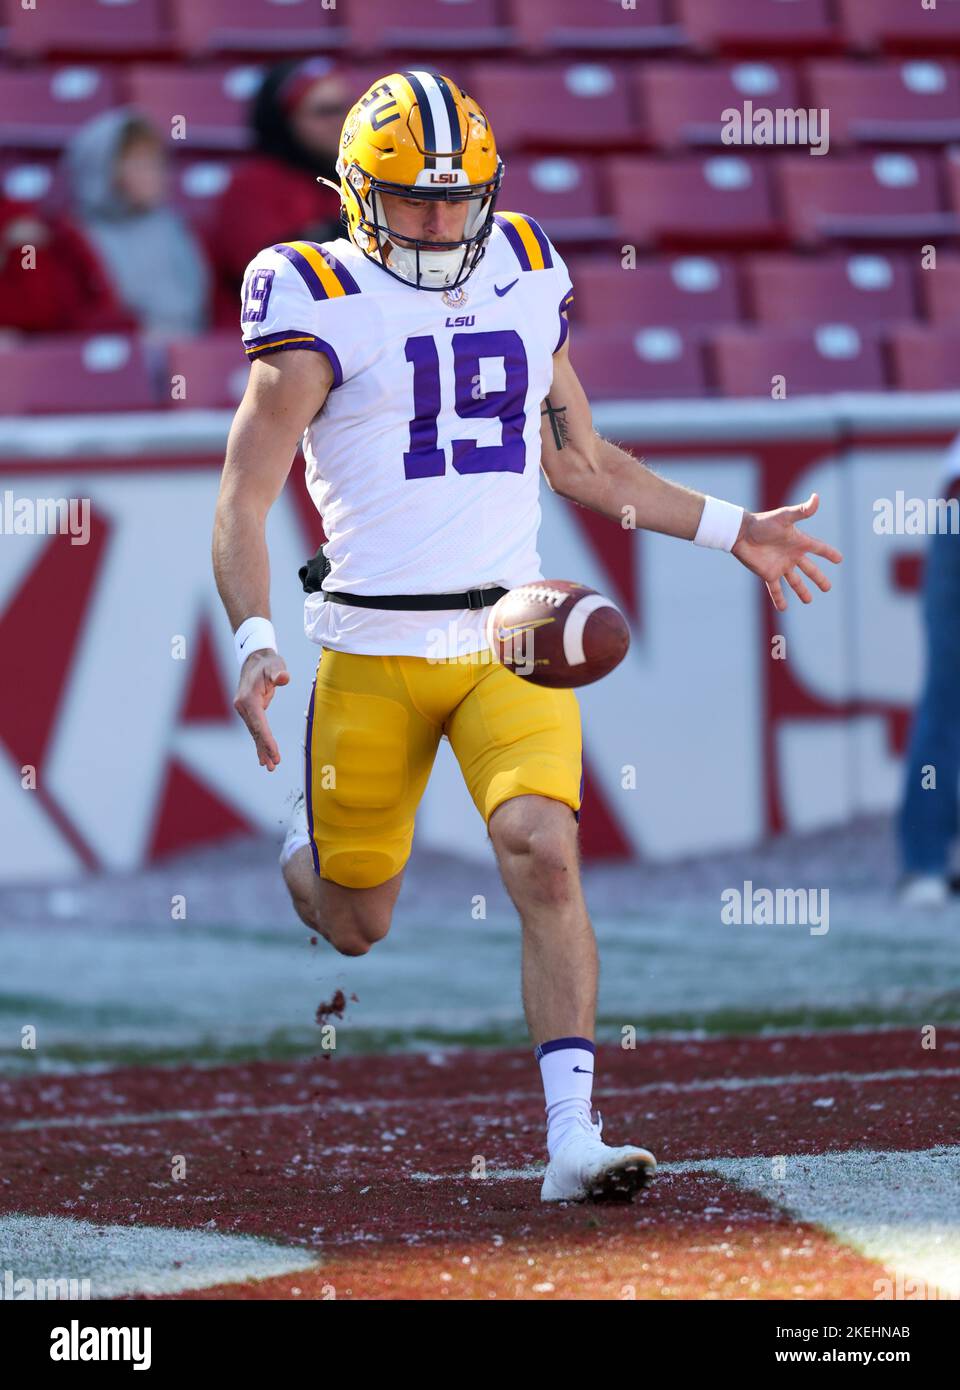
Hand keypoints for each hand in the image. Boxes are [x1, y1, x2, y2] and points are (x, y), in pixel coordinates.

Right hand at [233, 649, 289, 770]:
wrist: (255, 659)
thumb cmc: (268, 662)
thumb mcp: (275, 665)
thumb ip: (279, 673)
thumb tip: (284, 678)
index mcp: (248, 698)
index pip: (259, 723)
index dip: (267, 739)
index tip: (274, 753)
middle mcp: (243, 706)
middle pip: (256, 731)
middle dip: (265, 748)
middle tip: (273, 764)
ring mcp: (244, 710)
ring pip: (255, 733)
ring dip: (262, 749)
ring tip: (269, 767)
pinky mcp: (249, 712)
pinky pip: (255, 730)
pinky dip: (260, 743)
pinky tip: (263, 757)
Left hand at [731, 492, 841, 612]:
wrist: (741, 533)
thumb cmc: (763, 523)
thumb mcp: (785, 517)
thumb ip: (801, 511)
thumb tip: (817, 498)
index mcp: (798, 542)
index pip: (819, 548)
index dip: (829, 553)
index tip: (839, 559)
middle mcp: (791, 555)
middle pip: (809, 569)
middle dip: (818, 578)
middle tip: (828, 588)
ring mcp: (780, 566)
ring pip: (794, 582)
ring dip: (801, 591)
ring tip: (808, 601)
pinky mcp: (768, 574)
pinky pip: (775, 589)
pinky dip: (779, 599)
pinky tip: (783, 609)